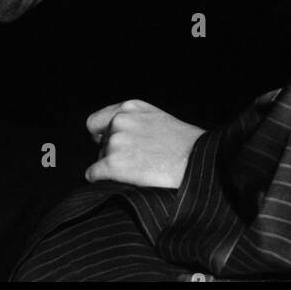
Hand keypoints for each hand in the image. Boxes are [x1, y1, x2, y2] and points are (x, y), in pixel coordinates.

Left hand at [85, 99, 203, 188]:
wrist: (197, 163)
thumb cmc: (186, 145)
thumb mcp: (159, 120)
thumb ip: (136, 122)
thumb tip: (118, 137)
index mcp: (131, 107)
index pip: (96, 121)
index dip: (102, 135)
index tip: (109, 144)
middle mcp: (119, 120)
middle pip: (101, 143)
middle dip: (112, 153)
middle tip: (135, 162)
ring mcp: (116, 141)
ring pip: (100, 159)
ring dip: (112, 168)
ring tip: (138, 172)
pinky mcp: (113, 164)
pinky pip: (93, 174)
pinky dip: (101, 180)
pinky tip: (119, 182)